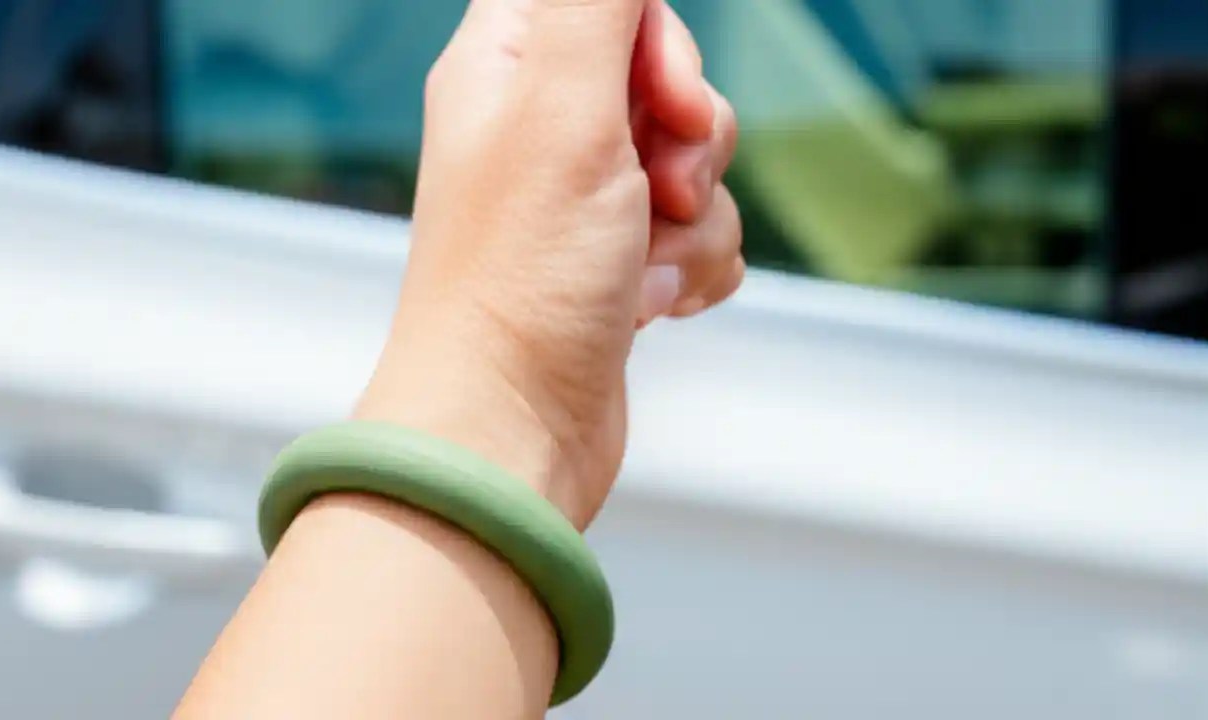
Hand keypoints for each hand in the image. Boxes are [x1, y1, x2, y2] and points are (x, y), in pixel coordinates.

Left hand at [358, 0, 741, 528]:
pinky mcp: (617, 265)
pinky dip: (693, 268)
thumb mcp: (567, 108)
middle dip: (692, 134)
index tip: (661, 95)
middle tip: (658, 189)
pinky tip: (650, 308)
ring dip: (695, 218)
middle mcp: (539, 126)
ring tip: (639, 268)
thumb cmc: (520, 278)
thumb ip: (600, 0)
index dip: (654, 37)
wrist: (508, 430)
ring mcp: (581, 201)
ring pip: (696, 161)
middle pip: (666, 75)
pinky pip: (700, 234)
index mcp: (507, 67)